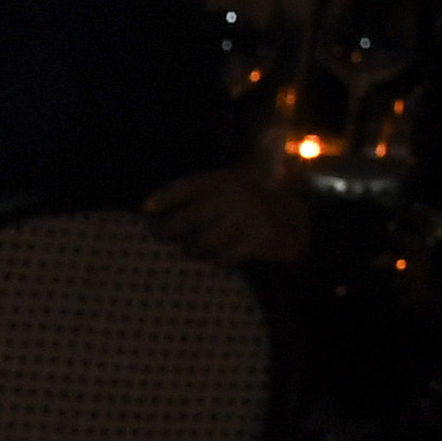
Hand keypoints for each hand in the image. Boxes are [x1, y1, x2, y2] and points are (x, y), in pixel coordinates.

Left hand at [143, 167, 310, 267]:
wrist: (297, 217)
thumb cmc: (249, 205)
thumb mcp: (228, 189)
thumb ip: (197, 197)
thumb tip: (149, 211)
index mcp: (225, 180)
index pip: (186, 187)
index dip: (163, 198)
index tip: (145, 209)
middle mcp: (234, 196)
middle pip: (183, 221)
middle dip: (166, 232)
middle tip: (161, 235)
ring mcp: (246, 218)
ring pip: (199, 244)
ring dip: (192, 250)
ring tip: (192, 249)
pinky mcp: (259, 239)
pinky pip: (222, 257)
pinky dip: (216, 260)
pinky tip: (219, 256)